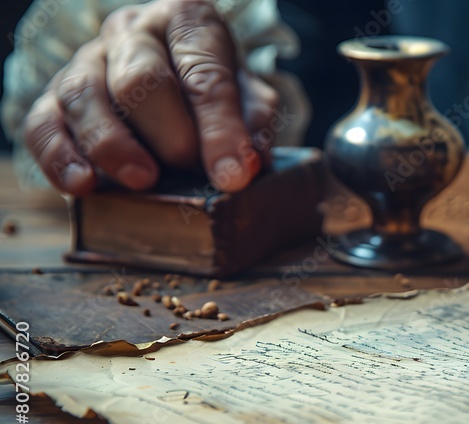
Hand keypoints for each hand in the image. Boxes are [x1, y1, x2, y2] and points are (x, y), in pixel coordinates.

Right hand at [23, 0, 278, 194]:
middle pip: (140, 80)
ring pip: (84, 95)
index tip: (233, 176)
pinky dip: (58, 156)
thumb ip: (253, 123)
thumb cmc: (214, 90)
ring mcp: (87, 60)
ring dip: (112, 145)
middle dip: (169, 135)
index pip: (204, 72)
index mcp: (187, 21)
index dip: (220, 129)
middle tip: (191, 171)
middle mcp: (133, 32)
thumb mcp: (248, 97)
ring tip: (143, 181)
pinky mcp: (54, 96)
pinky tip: (83, 184)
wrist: (173, 82)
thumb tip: (247, 163)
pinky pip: (42, 122)